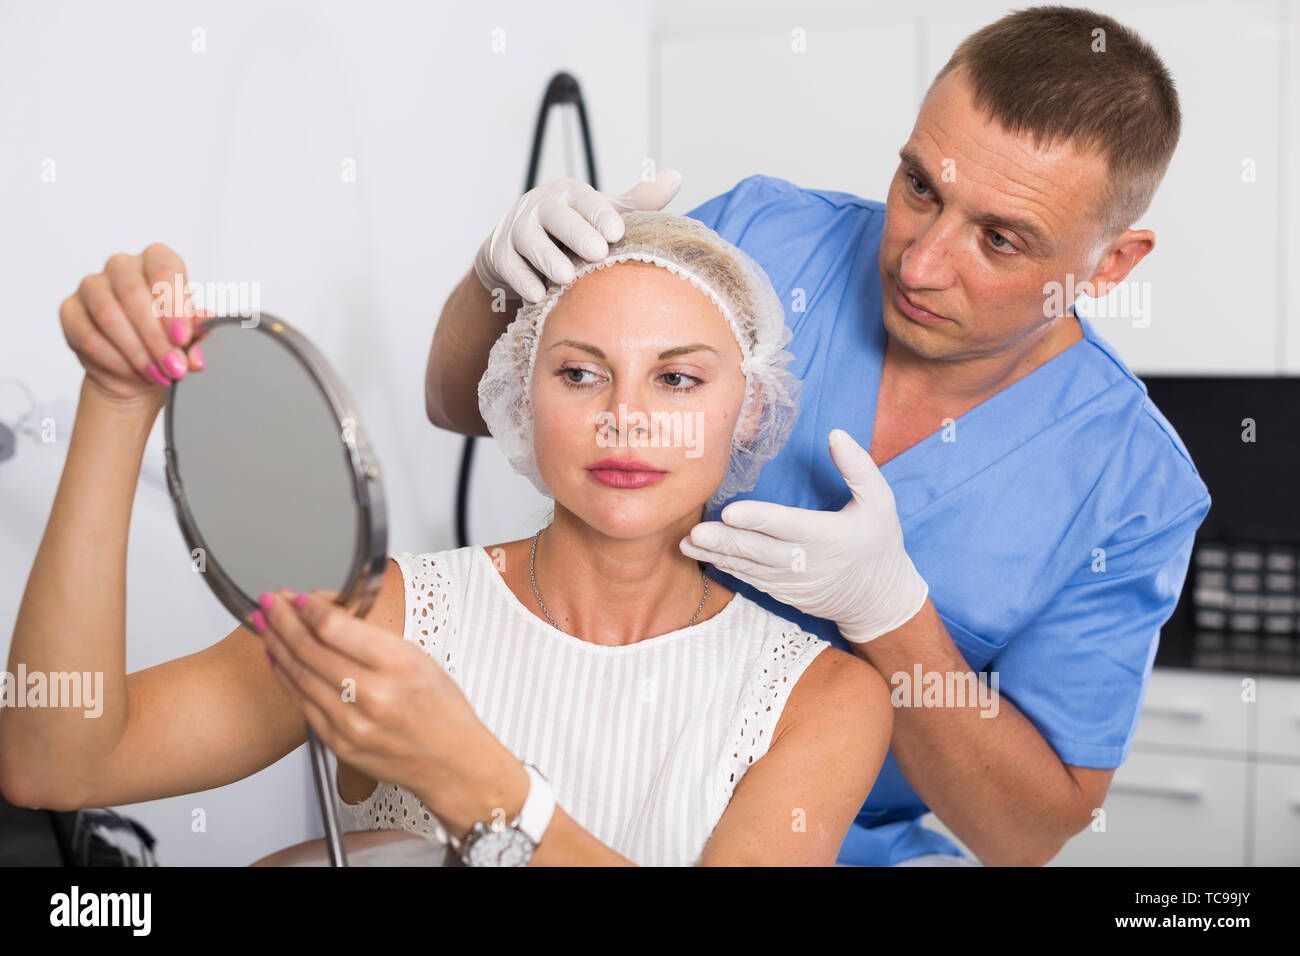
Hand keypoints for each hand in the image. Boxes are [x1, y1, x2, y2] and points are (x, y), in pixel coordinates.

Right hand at [59, 244, 211, 405]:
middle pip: (133, 293)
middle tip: (174, 367)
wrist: (139, 370)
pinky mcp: (70, 311)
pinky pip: (88, 335)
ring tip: (158, 374)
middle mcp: (122, 267)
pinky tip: (134, 372)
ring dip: (136, 350)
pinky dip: (115, 359)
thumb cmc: (168, 341)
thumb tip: (208, 321)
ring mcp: (92, 286)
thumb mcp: (190, 336)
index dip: (174, 306)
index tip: (183, 338)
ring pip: (108, 313)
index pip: (164, 269)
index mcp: (157, 260)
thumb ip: (198, 327)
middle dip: (156, 337)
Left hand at [255, 588, 514, 822]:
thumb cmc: (441, 710)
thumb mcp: (419, 659)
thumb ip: (372, 638)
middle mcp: (373, 694)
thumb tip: (327, 616)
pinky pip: (302, 704)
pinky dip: (285, 678)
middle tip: (268, 602)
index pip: (336, 628)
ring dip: (275, 646)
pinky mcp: (339, 744)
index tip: (295, 597)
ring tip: (264, 625)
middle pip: (309, 648)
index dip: (307, 608)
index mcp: (399, 665)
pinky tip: (277, 661)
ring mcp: (352, 723)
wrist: (452, 762)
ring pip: (298, 675)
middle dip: (282, 620)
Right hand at [474, 170, 683, 302]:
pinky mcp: (499, 254)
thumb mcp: (603, 214)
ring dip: (548, 259)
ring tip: (566, 277)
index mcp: (569, 193)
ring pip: (530, 241)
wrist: (518, 248)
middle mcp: (540, 205)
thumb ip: (638, 202)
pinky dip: (523, 281)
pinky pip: (510, 266)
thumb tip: (676, 177)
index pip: (585, 199)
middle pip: (557, 217)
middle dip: (576, 234)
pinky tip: (537, 295)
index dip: (600, 214)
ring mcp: (516, 228)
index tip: (617, 232)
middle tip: (597, 253)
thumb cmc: (571, 230)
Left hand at [679, 429, 928, 642]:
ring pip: (749, 568)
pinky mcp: (782, 592)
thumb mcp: (880, 501)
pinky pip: (751, 579)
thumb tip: (835, 434)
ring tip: (687, 544)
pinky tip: (703, 556)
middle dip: (726, 542)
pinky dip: (727, 568)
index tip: (731, 512)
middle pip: (760, 551)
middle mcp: (806, 562)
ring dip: (717, 555)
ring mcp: (791, 581)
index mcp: (829, 537)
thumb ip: (858, 467)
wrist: (877, 599)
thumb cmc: (878, 541)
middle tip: (696, 532)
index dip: (760, 519)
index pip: (789, 525)